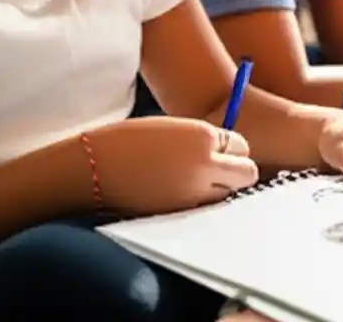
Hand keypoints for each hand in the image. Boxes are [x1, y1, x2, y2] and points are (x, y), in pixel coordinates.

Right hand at [85, 117, 258, 215]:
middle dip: (238, 170)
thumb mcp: (171, 128)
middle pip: (248, 172)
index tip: (220, 149)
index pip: (242, 145)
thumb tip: (222, 149)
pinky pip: (208, 208)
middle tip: (219, 168)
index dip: (231, 148)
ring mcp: (195, 193)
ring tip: (198, 181)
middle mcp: (206, 165)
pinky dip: (203, 201)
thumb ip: (201, 139)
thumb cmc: (125, 142)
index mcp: (203, 137)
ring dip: (223, 188)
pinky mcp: (182, 214)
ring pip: (231, 194)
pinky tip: (184, 193)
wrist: (93, 168)